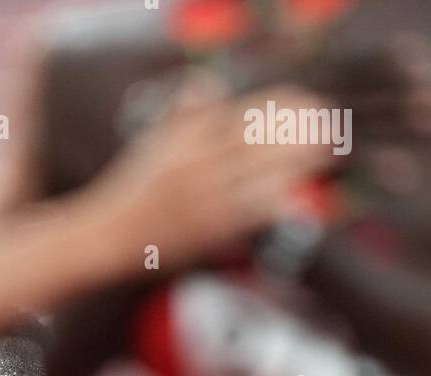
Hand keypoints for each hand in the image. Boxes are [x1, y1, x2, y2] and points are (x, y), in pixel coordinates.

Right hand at [90, 81, 334, 274]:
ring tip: (324, 153)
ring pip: (257, 173)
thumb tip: (208, 83)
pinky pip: (244, 213)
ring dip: (294, 162)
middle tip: (327, 124)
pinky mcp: (200, 230)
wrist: (103, 236)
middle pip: (256, 138)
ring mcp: (199, 197)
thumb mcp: (151, 140)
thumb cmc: (129, 191)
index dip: (280, 105)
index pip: (241, 112)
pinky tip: (295, 197)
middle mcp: (194, 163)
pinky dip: (271, 204)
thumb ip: (183, 112)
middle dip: (296, 130)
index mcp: (184, 137)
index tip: (304, 102)